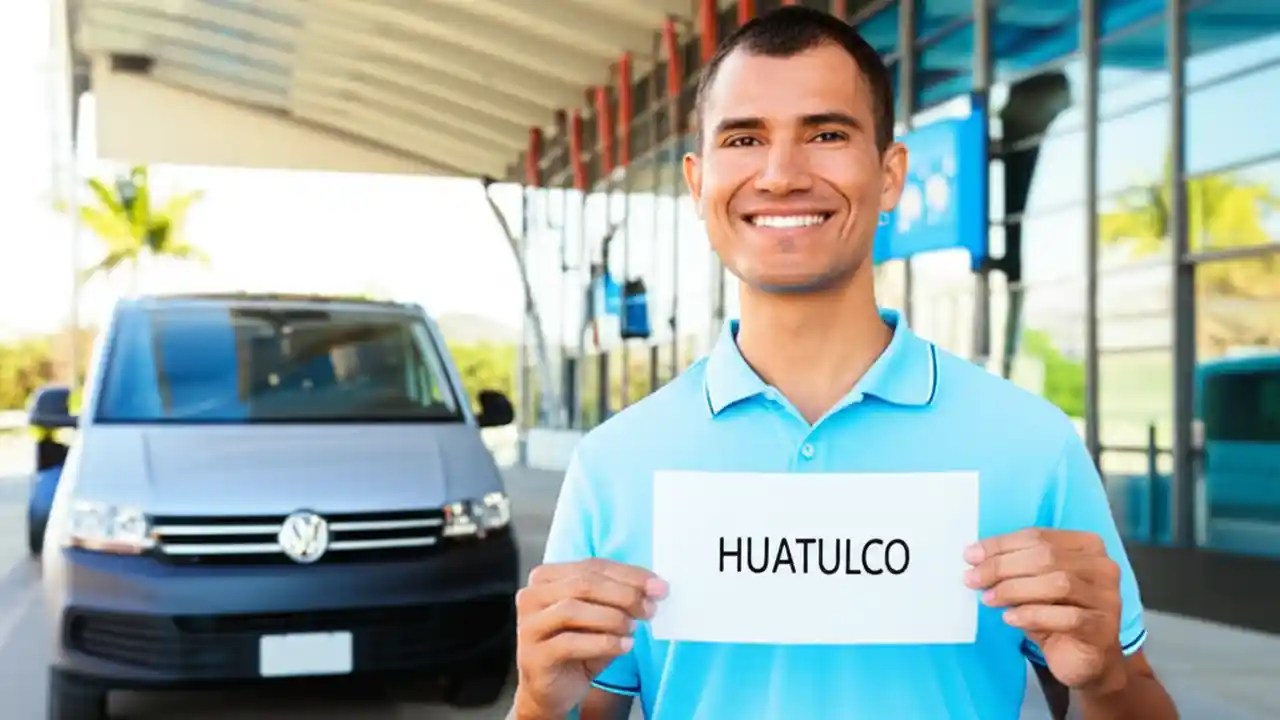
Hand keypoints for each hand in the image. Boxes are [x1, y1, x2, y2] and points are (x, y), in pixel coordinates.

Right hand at [513, 559, 666, 718]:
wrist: (554, 690)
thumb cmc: (578, 648)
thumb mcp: (600, 616)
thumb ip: (620, 598)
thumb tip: (655, 588)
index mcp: (547, 578)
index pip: (592, 566)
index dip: (629, 575)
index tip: (658, 586)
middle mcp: (532, 597)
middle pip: (583, 584)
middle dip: (623, 594)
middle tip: (649, 608)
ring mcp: (528, 626)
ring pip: (573, 609)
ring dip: (612, 617)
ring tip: (633, 628)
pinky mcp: (533, 655)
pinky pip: (569, 643)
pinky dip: (603, 642)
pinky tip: (624, 646)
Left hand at [963, 528, 1126, 692]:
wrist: (1088, 661)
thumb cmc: (1057, 615)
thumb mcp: (1033, 585)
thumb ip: (1013, 567)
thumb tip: (975, 556)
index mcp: (1086, 546)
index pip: (1038, 536)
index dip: (1001, 545)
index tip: (970, 556)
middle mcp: (1102, 567)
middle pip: (1046, 557)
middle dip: (1002, 567)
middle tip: (973, 579)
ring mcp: (1107, 598)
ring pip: (1057, 583)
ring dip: (1015, 590)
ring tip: (990, 599)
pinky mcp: (1102, 628)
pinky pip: (1067, 616)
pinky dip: (1033, 615)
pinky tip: (1011, 618)